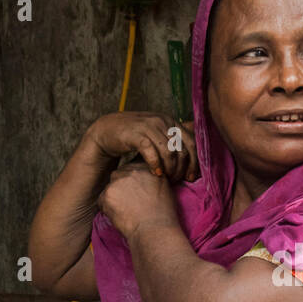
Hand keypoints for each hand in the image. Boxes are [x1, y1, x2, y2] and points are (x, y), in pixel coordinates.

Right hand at [82, 111, 197, 182]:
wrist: (108, 130)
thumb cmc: (136, 137)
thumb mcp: (158, 136)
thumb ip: (174, 143)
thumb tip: (193, 160)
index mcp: (171, 121)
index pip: (192, 142)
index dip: (194, 162)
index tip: (191, 177)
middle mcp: (162, 121)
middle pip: (182, 150)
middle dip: (181, 169)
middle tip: (175, 180)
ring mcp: (149, 126)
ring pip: (169, 152)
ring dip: (170, 169)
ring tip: (166, 178)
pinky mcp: (135, 134)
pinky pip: (151, 151)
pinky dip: (156, 164)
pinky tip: (155, 173)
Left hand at [98, 163, 177, 241]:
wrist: (154, 229)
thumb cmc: (164, 214)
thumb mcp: (166, 188)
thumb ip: (153, 178)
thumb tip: (145, 181)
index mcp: (145, 168)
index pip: (132, 170)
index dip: (133, 184)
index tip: (137, 195)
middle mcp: (131, 171)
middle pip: (119, 176)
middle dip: (122, 188)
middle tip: (130, 203)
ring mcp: (117, 182)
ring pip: (110, 188)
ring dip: (115, 198)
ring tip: (127, 212)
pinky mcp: (106, 195)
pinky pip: (102, 201)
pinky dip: (108, 209)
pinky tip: (120, 216)